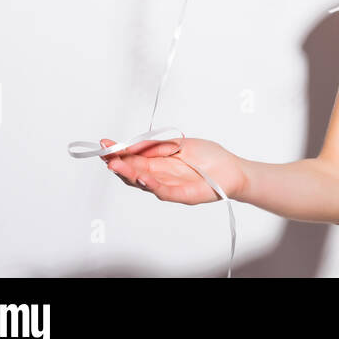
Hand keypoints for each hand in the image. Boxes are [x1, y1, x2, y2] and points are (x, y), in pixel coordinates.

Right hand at [101, 136, 245, 204]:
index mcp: (159, 161)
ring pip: (143, 182)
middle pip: (133, 171)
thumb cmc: (209, 156)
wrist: (232, 170)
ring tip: (116, 165)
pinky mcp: (181, 195)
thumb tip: (134, 144)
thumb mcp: (180, 144)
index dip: (119, 152)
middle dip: (118, 163)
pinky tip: (141, 176)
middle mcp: (160, 175)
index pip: (133, 158)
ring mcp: (168, 186)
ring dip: (128, 173)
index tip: (105, 144)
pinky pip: (162, 190)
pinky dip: (151, 184)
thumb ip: (158, 146)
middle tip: (105, 156)